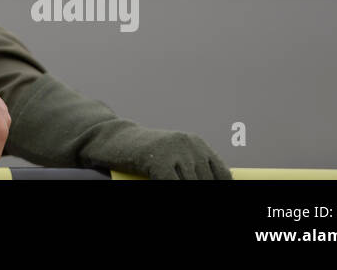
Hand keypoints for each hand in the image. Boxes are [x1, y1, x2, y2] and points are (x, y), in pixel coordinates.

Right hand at [84, 123, 232, 179]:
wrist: (113, 139)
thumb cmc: (143, 154)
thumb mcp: (172, 159)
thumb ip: (190, 170)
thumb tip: (216, 183)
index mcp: (197, 144)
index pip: (223, 175)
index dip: (221, 188)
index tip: (220, 198)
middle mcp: (189, 144)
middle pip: (206, 182)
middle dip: (201, 192)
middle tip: (185, 188)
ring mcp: (173, 150)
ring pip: (191, 184)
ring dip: (185, 193)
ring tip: (170, 186)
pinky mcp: (158, 159)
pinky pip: (171, 184)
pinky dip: (169, 189)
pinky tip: (162, 187)